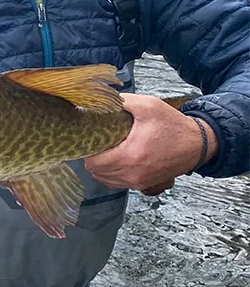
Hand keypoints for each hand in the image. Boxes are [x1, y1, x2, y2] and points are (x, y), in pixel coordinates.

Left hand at [85, 94, 217, 191]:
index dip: (88, 149)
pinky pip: (118, 183)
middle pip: (96, 172)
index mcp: (130, 155)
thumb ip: (122, 102)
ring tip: (109, 151)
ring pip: (105, 180)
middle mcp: (133, 173)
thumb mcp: (148, 106)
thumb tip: (100, 100)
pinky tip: (117, 160)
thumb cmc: (173, 125)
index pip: (93, 162)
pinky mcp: (144, 185)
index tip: (93, 138)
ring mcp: (138, 182)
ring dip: (102, 167)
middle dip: (94, 157)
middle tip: (100, 142)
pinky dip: (113, 174)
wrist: (197, 144)